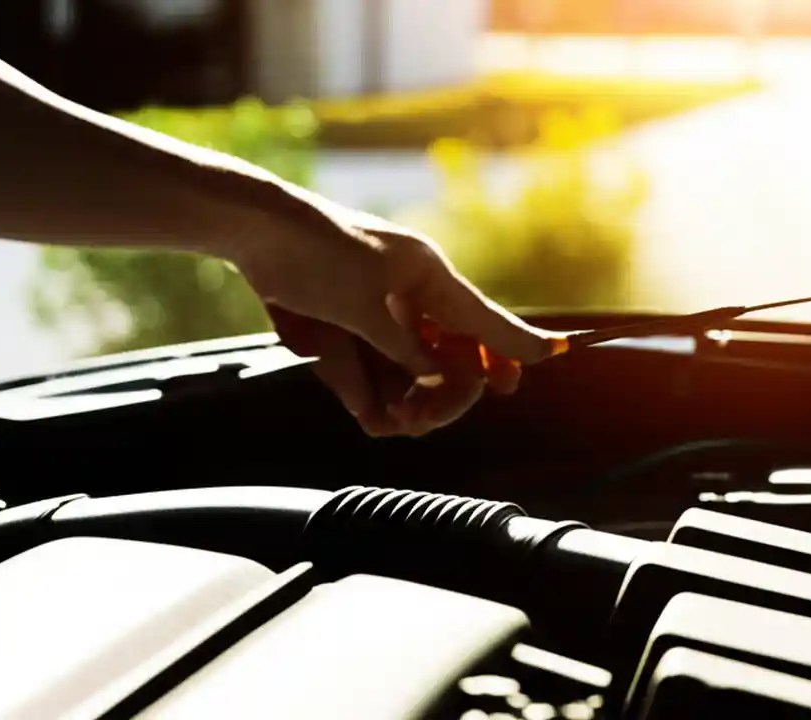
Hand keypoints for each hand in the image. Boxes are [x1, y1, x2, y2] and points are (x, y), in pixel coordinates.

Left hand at [235, 202, 555, 436]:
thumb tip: (440, 381)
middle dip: (444, 395)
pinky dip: (371, 395)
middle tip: (424, 420)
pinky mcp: (347, 330)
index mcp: (429, 278)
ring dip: (406, 403)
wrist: (252, 233)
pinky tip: (371, 414)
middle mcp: (410, 299)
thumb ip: (407, 350)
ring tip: (393, 422)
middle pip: (450, 358)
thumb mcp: (366, 307)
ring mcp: (379, 316)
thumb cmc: (315, 254)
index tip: (558, 352)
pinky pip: (371, 374)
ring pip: (410, 374)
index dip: (519, 343)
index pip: (485, 319)